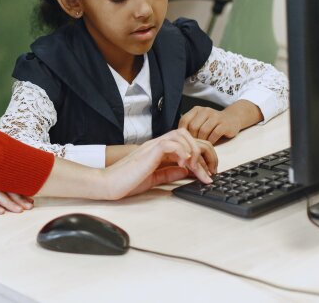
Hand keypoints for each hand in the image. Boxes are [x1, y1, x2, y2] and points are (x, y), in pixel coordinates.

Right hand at [99, 129, 215, 199]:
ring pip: (182, 135)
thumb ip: (169, 173)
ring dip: (194, 152)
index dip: (200, 157)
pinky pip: (171, 143)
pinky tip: (184, 165)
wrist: (109, 184)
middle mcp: (157, 144)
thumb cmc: (126, 182)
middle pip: (188, 134)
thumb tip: (187, 171)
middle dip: (204, 151)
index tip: (206, 174)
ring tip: (196, 169)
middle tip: (209, 171)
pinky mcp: (149, 151)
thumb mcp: (154, 179)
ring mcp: (153, 145)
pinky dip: (182, 152)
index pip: (186, 143)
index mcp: (159, 150)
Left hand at [179, 101, 260, 142]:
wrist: (232, 119)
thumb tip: (179, 140)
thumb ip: (190, 127)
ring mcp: (215, 116)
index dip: (183, 133)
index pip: (184, 120)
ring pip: (203, 131)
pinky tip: (211, 144)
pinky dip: (211, 141)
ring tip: (202, 145)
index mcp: (196, 110)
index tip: (185, 141)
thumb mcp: (200, 122)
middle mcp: (205, 111)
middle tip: (194, 145)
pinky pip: (214, 134)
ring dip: (202, 141)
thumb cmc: (212, 124)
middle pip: (193, 126)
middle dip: (193, 138)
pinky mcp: (224, 124)